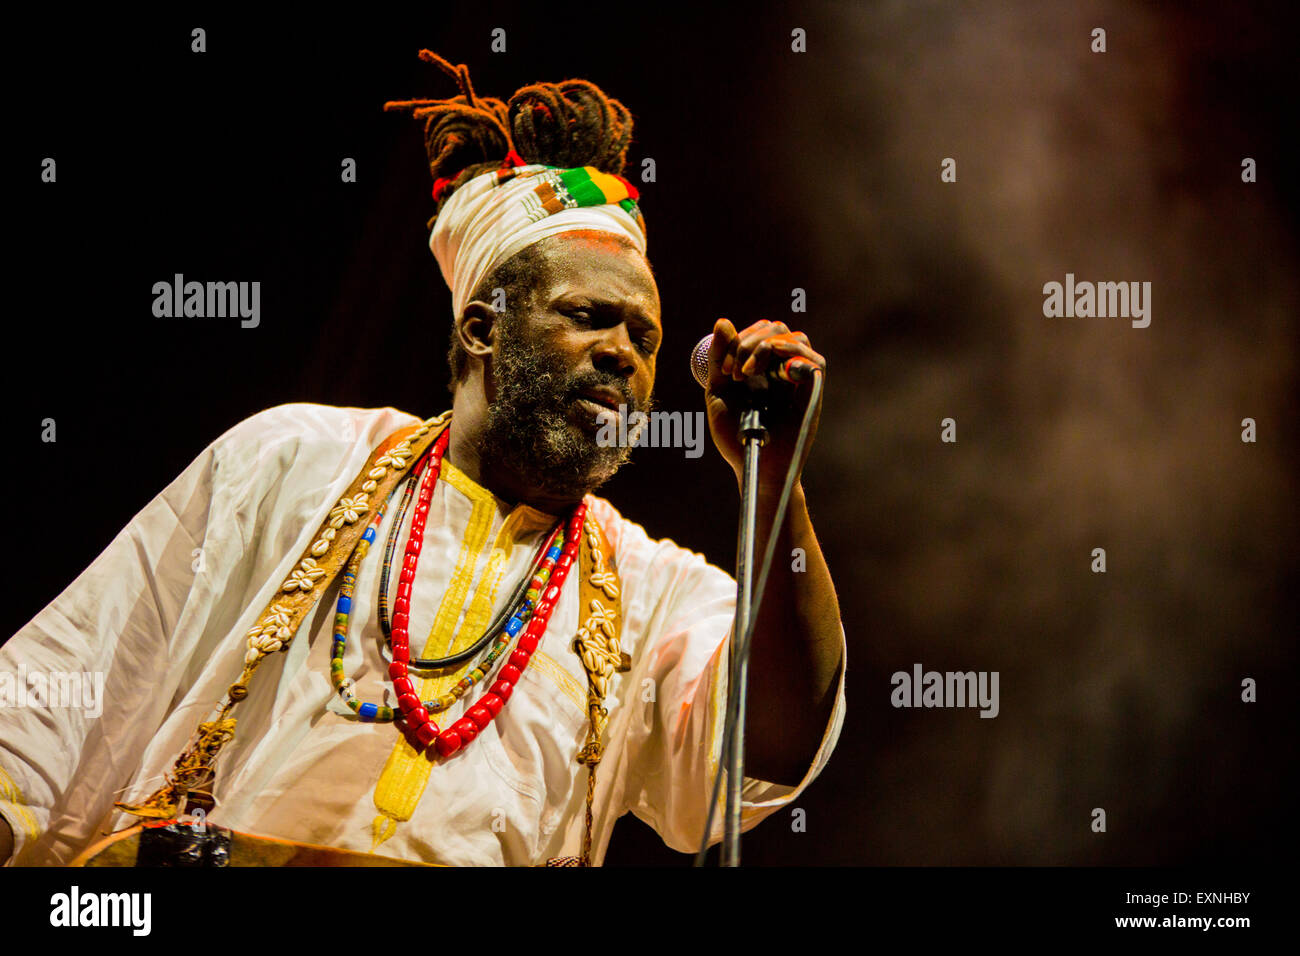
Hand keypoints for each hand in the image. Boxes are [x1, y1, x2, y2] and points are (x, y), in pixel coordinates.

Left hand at [703, 317, 825, 486]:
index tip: (725, 370)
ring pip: (796, 338)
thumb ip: (718, 359)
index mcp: (758, 365)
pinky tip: (775, 369)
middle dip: (751, 340)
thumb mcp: (717, 393)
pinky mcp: (812, 393)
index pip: (758, 331)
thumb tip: (722, 321)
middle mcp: (779, 368)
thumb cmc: (736, 435)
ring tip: (749, 372)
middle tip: (737, 371)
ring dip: (768, 346)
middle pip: (777, 328)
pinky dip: (795, 356)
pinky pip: (815, 362)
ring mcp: (797, 379)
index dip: (740, 338)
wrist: (754, 465)